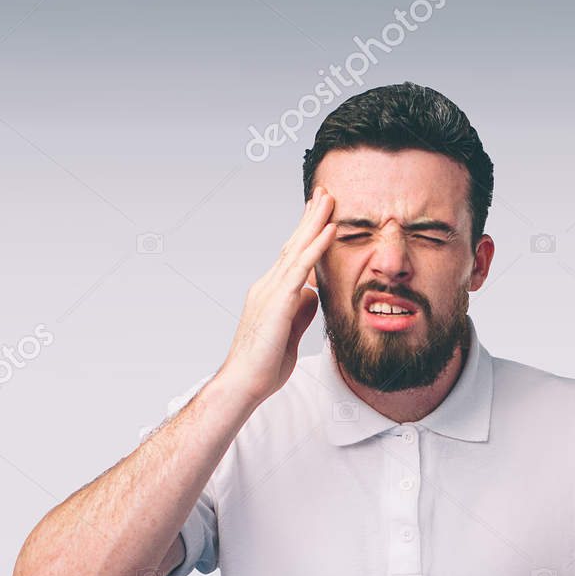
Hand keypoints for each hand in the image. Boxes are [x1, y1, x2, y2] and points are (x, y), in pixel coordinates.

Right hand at [218, 189, 335, 403]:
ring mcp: (271, 291)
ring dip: (314, 221)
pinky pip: (301, 267)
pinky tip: (329, 229)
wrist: (245, 383)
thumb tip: (312, 294)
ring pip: (297, 248)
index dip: (305, 234)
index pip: (291, 257)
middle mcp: (268, 286)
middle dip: (309, 217)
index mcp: (271, 294)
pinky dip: (316, 246)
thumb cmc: (264, 365)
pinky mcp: (279, 301)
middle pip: (292, 244)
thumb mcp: (290, 334)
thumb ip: (300, 312)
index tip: (318, 214)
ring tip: (328, 198)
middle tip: (323, 192)